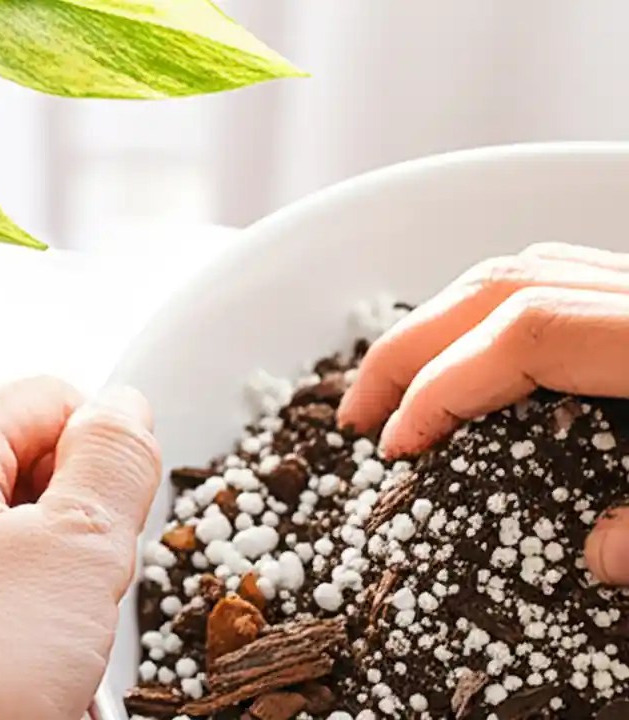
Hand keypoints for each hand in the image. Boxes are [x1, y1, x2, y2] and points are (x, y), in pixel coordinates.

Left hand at [0, 377, 160, 719]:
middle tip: (77, 601)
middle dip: (74, 542)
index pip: (51, 401)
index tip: (119, 521)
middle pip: (27, 482)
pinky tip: (10, 689)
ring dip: (48, 606)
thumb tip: (124, 408)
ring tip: (41, 661)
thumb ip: (113, 463)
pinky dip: (5, 645)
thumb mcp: (72, 551)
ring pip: (5, 559)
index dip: (104, 455)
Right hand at [337, 242, 628, 583]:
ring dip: (441, 323)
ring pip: (521, 268)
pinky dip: (491, 311)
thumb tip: (598, 557)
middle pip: (500, 286)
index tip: (398, 448)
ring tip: (396, 383)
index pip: (524, 334)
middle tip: (357, 415)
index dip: (442, 387)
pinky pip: (557, 275)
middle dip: (409, 350)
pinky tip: (473, 353)